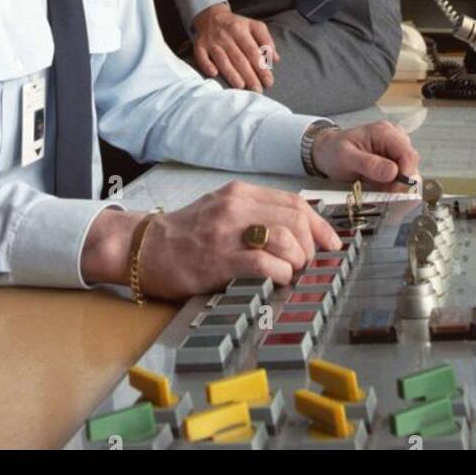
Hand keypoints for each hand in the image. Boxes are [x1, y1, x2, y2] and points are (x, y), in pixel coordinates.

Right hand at [80, 181, 342, 297]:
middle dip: (312, 245)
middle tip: (308, 264)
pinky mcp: (220, 259)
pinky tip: (277, 281)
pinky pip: (264, 264)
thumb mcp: (222, 211)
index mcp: (240, 194)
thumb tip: (297, 231)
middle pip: (296, 218)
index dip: (320, 225)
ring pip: (286, 238)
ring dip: (297, 260)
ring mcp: (228, 232)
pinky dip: (280, 274)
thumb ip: (256, 214)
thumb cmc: (185, 234)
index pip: (295, 202)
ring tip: (291, 273)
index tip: (331, 244)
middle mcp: (237, 207)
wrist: (144, 248)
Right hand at [191, 3, 277, 92]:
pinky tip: (214, 74)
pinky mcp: (199, 45)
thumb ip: (266, 41)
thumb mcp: (254, 26)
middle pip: (239, 58)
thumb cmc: (237, 25)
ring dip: (231, 74)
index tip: (268, 81)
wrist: (211, 16)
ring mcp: (211, 41)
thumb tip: (276, 59)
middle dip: (249, 75)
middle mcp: (226, 35)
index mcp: (241, 29)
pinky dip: (207, 65)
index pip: (253, 51)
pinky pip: (201, 56)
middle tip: (257, 90)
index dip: (261, 67)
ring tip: (242, 87)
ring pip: (222, 59)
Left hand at [310, 121, 418, 190]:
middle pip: (411, 163)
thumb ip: (368, 164)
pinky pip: (400, 175)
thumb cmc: (334, 152)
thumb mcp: (346, 158)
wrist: (326, 152)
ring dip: (396, 184)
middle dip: (400, 181)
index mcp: (384, 132)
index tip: (394, 191)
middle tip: (383, 192)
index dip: (406, 174)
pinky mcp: (393, 159)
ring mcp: (394, 148)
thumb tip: (393, 172)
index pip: (408, 154)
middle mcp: (394, 137)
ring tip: (376, 188)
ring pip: (408, 171)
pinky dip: (392, 185)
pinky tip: (378, 186)